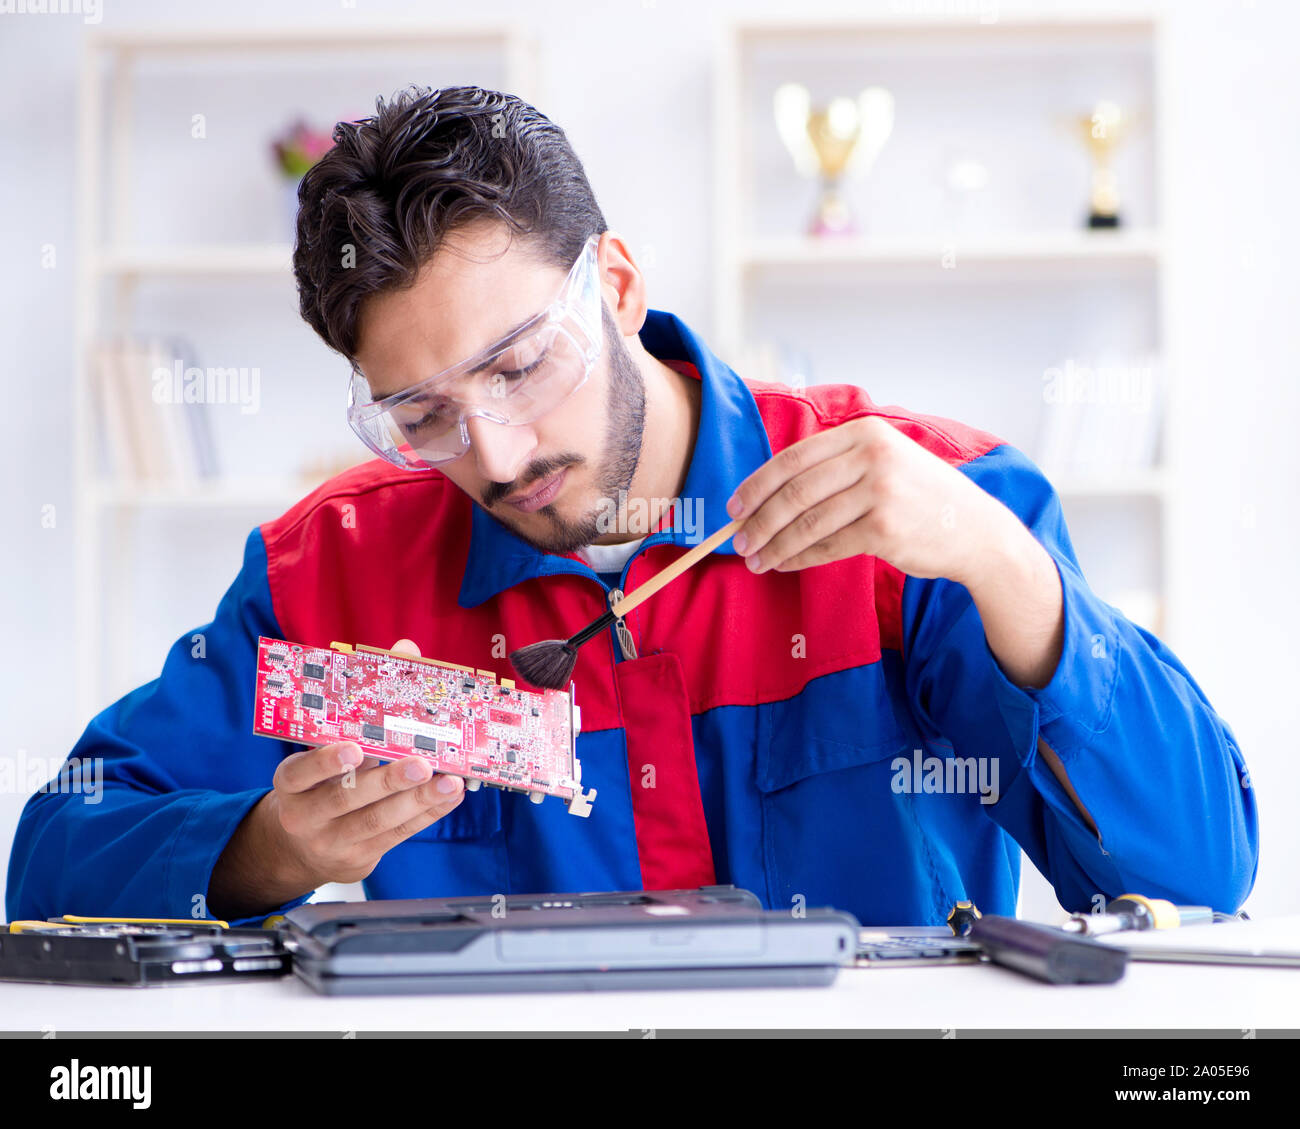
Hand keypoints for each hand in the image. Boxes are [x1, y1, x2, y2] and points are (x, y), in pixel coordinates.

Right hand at [266, 637, 465, 886]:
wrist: (300, 845)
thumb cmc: (321, 779)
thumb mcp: (325, 746)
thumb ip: (364, 701)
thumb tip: (405, 650)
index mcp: (291, 782)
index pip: (301, 772)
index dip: (325, 762)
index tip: (354, 749)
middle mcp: (306, 815)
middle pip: (346, 799)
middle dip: (387, 782)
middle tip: (420, 764)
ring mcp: (332, 842)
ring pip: (377, 822)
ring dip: (417, 801)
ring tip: (448, 782)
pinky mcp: (359, 859)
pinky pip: (398, 836)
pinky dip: (427, 815)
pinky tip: (449, 796)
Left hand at [726, 415, 1025, 584]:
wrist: (975, 530)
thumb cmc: (919, 497)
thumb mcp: (884, 459)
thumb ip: (835, 464)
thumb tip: (768, 491)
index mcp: (864, 432)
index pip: (793, 458)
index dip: (757, 485)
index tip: (734, 507)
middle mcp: (871, 456)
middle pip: (794, 491)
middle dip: (759, 519)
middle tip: (738, 540)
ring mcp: (879, 492)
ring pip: (806, 522)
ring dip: (773, 544)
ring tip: (754, 559)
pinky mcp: (884, 530)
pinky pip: (826, 547)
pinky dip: (798, 558)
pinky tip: (783, 565)